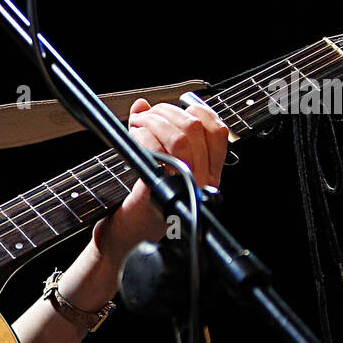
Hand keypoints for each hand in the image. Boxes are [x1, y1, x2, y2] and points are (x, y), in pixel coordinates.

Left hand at [93, 97, 228, 262]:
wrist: (124, 237)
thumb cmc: (141, 205)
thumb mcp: (154, 164)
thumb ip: (154, 132)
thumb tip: (143, 104)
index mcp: (208, 173)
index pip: (218, 131)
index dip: (197, 111)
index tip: (174, 110)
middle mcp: (201, 182)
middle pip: (195, 129)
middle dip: (165, 113)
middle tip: (144, 117)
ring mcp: (183, 188)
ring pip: (179, 138)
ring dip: (152, 122)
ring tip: (136, 125)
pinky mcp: (160, 193)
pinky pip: (156, 153)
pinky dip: (141, 138)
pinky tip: (133, 139)